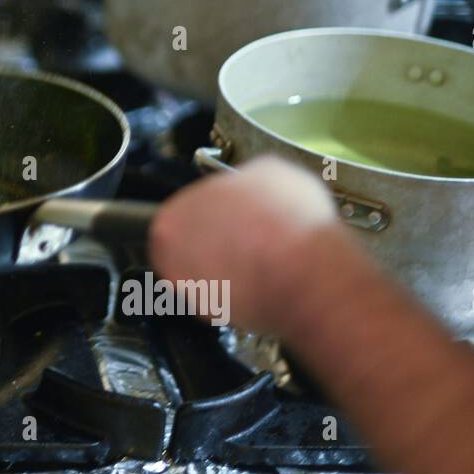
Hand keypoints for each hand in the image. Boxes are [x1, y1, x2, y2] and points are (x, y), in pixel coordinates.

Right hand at [148, 155, 340, 331]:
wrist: (306, 279)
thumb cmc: (259, 299)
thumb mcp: (210, 305)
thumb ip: (196, 280)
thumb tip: (209, 279)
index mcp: (168, 232)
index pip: (170, 239)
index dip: (194, 257)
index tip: (212, 269)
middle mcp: (192, 198)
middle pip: (202, 212)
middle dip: (222, 231)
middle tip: (247, 259)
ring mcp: (230, 179)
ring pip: (236, 195)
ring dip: (251, 213)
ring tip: (275, 244)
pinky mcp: (266, 167)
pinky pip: (269, 181)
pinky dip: (280, 197)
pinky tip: (292, 223)